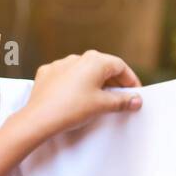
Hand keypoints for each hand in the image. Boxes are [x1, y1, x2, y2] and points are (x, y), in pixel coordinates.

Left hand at [16, 50, 141, 140]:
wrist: (39, 118)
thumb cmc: (72, 108)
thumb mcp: (102, 105)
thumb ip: (122, 101)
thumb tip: (136, 100)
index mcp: (95, 61)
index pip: (120, 66)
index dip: (131, 80)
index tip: (135, 93)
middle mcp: (78, 58)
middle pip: (103, 67)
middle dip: (114, 82)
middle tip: (121, 98)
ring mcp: (61, 64)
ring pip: (84, 71)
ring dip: (95, 83)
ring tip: (99, 100)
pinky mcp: (48, 73)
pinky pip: (68, 76)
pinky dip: (76, 85)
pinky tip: (77, 98)